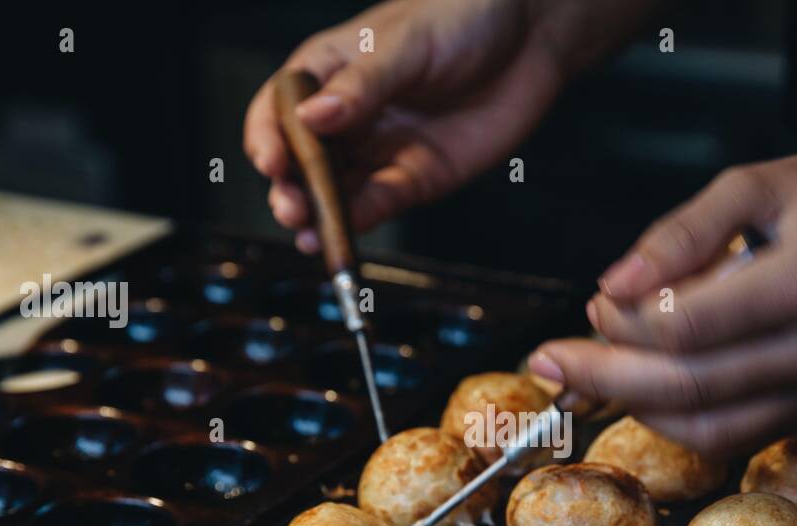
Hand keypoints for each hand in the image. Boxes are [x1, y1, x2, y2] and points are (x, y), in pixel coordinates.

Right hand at [244, 0, 567, 251]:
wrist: (528, 34)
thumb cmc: (459, 17)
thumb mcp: (405, 44)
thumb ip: (362, 85)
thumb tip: (312, 118)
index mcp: (328, 71)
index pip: (280, 109)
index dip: (268, 137)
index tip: (273, 162)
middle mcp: (347, 116)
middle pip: (302, 161)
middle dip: (290, 188)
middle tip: (292, 209)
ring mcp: (380, 149)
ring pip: (337, 190)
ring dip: (320, 215)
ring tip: (311, 234)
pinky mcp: (416, 176)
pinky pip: (380, 202)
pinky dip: (361, 219)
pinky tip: (346, 232)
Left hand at [528, 153, 796, 456]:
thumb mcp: (753, 185)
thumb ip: (679, 234)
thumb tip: (612, 288)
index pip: (688, 326)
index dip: (623, 321)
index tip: (596, 299)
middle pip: (688, 387)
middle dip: (602, 377)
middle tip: (547, 361)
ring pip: (703, 427)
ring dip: (632, 404)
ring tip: (589, 370)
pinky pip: (726, 437)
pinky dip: (671, 420)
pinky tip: (640, 387)